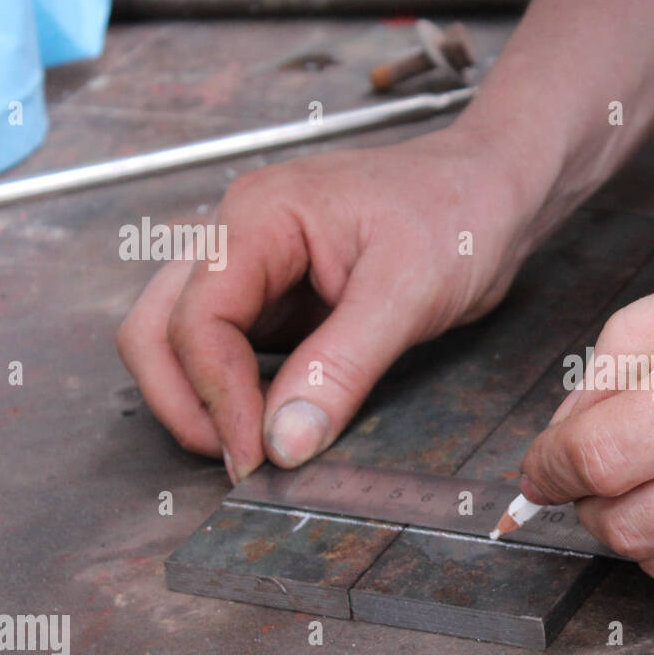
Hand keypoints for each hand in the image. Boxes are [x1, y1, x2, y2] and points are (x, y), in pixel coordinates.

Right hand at [117, 125, 546, 481]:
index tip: (254, 457)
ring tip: (253, 449)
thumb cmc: (459, 213)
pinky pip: (230, 349)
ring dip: (201, 399)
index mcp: (258, 216)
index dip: (217, 397)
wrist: (495, 191)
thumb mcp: (408, 293)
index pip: (198, 318)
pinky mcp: (278, 296)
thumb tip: (285, 441)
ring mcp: (254, 266)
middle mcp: (239, 234)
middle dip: (185, 402)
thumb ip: (342, 366)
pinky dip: (235, 391)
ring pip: (180, 340)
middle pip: (158, 328)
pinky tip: (271, 422)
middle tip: (240, 462)